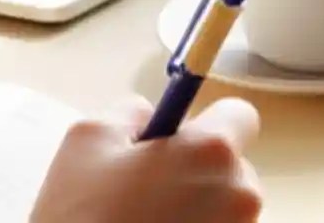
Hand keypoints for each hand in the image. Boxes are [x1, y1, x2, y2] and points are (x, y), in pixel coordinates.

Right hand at [30, 96, 261, 222]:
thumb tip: (150, 116)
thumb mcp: (87, 138)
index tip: (175, 142)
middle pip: (231, 166)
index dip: (206, 123)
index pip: (240, 116)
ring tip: (144, 222)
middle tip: (145, 190)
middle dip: (195, 171)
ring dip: (194, 208)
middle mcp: (240, 195)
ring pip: (222, 205)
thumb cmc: (82, 216)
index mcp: (212, 152)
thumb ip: (129, 111)